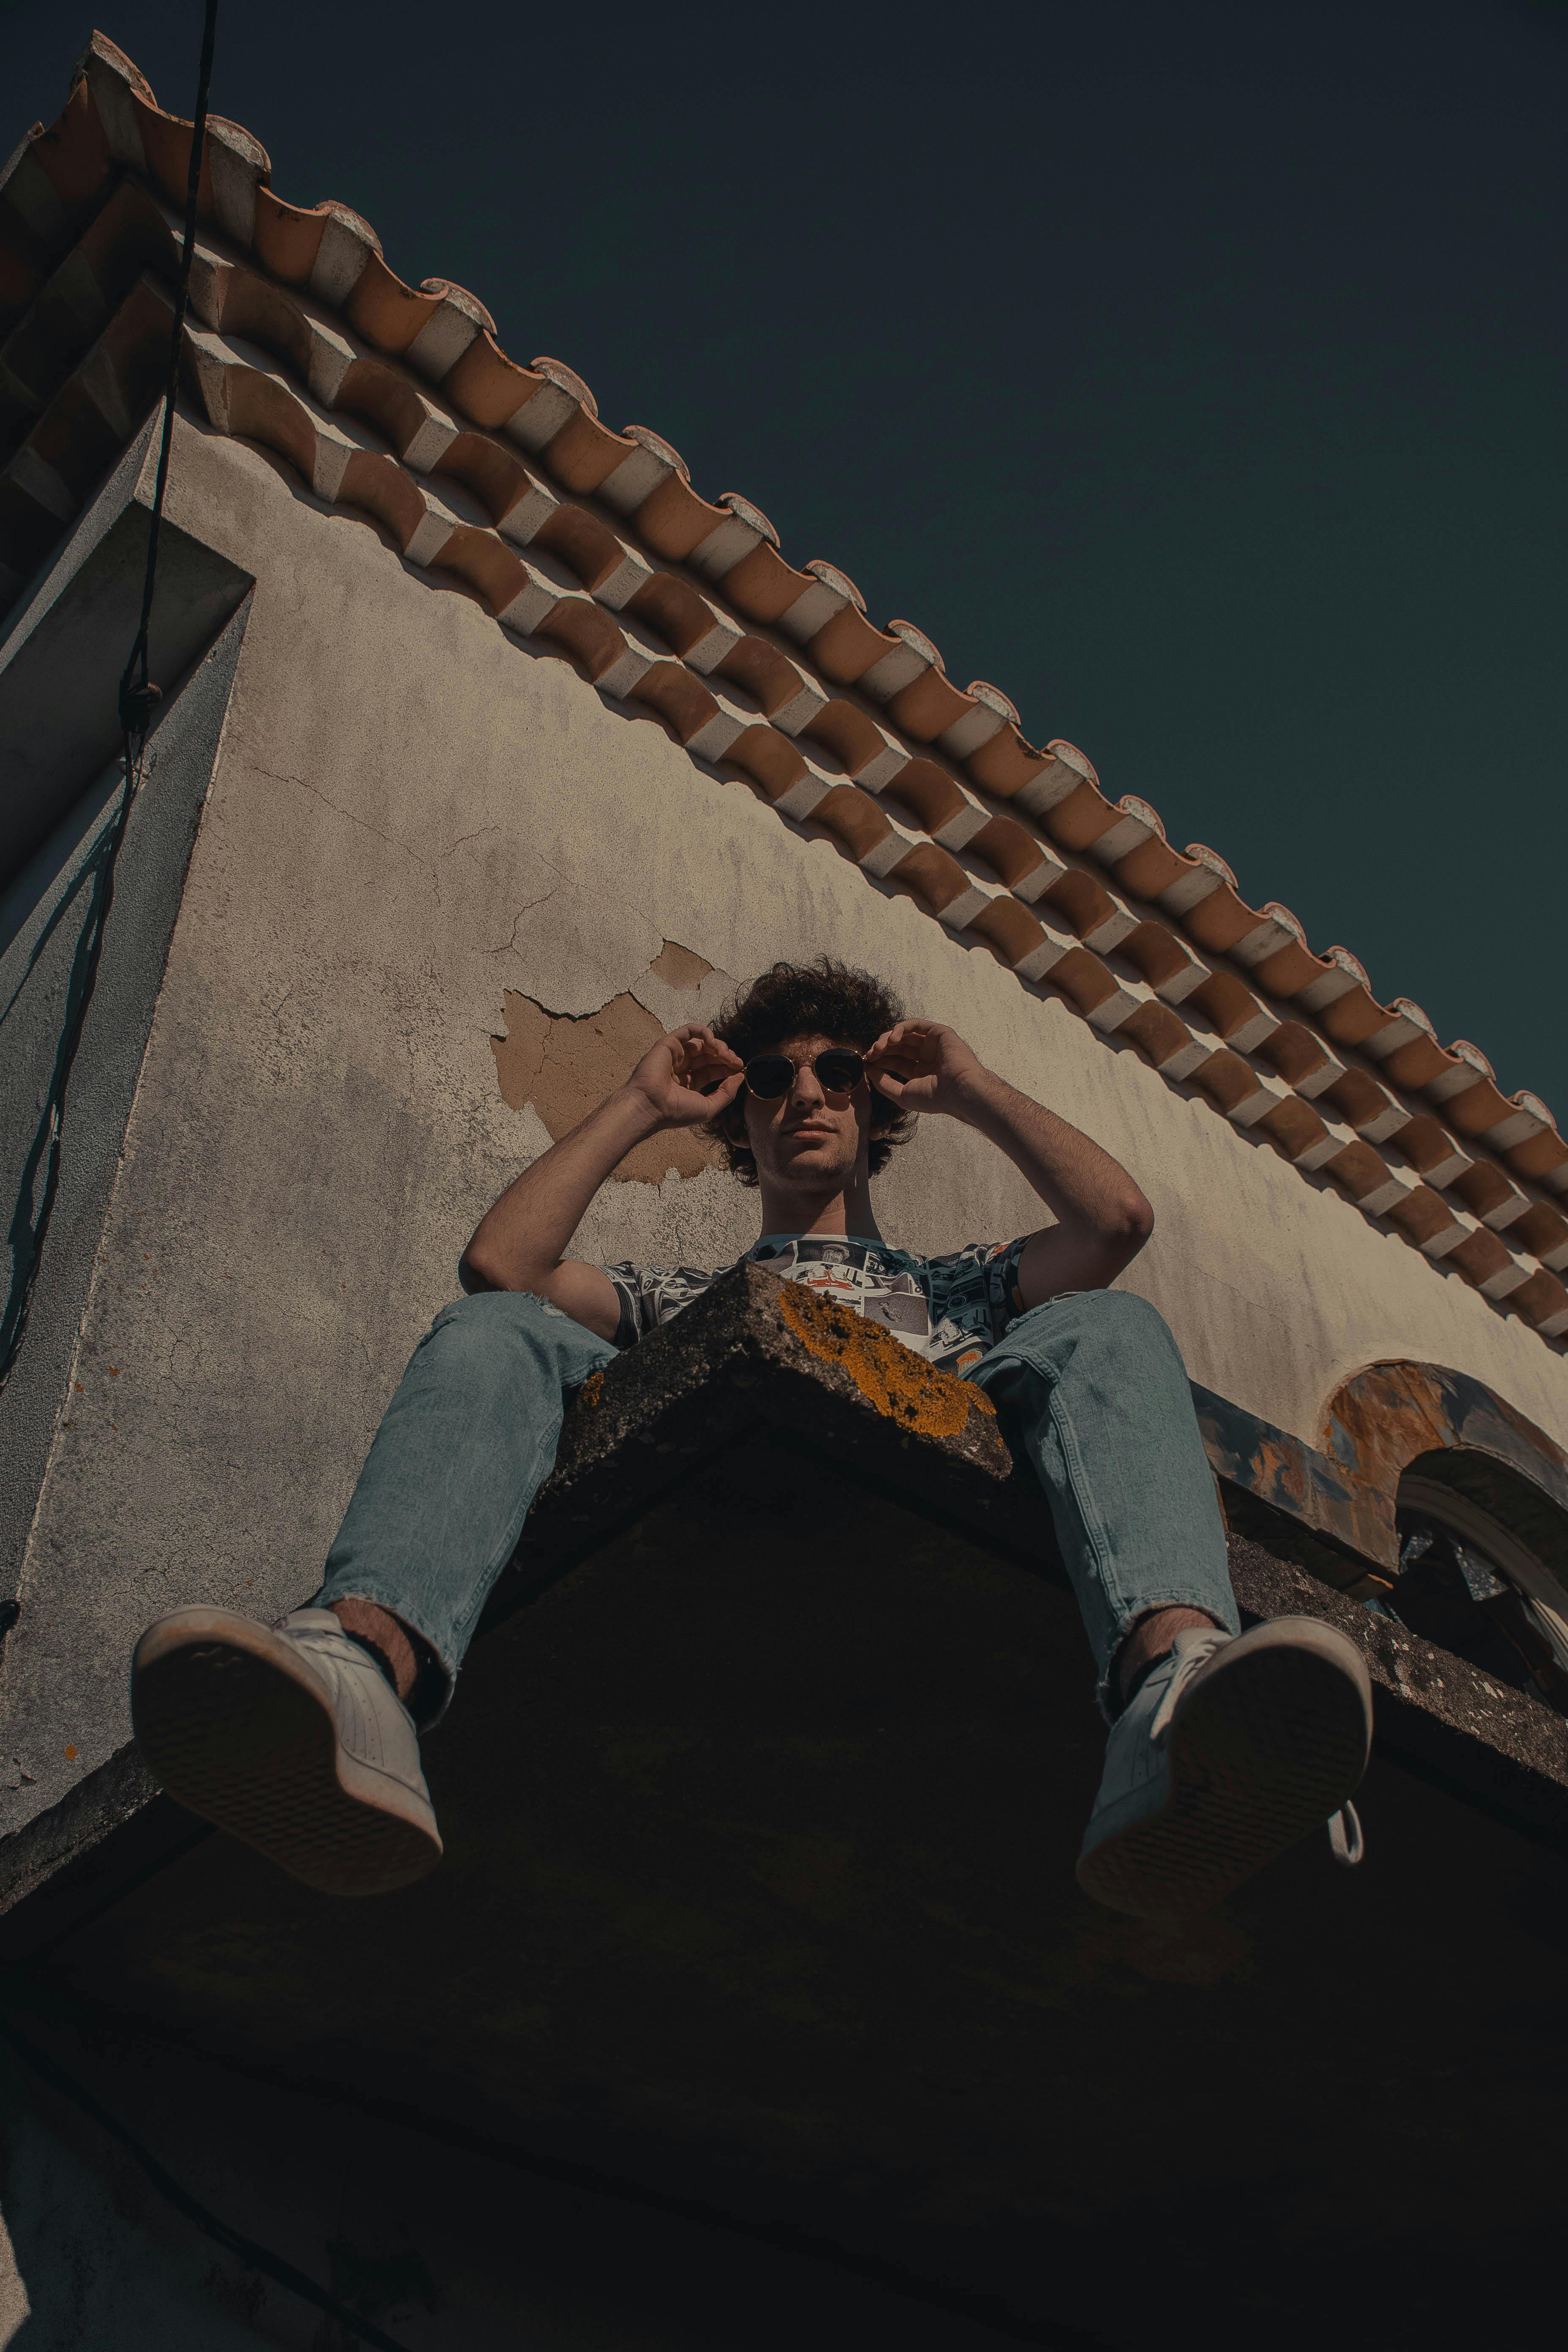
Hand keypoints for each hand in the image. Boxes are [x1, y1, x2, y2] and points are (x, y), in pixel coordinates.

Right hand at [624, 1024, 743, 1129]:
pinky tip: (713, 1043)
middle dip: (726, 1056)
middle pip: (710, 1055)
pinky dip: (704, 1032)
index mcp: (689, 1082)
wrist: (652, 1106)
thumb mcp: (709, 1107)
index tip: (740, 1069)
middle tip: (736, 1062)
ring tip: (725, 1054)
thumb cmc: (676, 1112)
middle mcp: (682, 1068)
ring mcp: (675, 1055)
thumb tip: (740, 1077)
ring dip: (718, 1045)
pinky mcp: (669, 1044)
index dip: (728, 1067)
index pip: (713, 1069)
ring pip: (702, 1042)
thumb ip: (726, 1093)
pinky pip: (689, 1030)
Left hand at [864, 1020, 987, 1117]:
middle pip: (898, 1046)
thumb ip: (883, 1083)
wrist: (959, 1091)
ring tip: (877, 1048)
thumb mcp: (902, 1094)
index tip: (867, 1062)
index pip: (896, 1061)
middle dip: (881, 1049)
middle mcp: (928, 1057)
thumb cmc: (934, 1097)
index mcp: (922, 1072)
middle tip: (869, 1054)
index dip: (880, 1060)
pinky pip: (915, 1025)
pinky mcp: (939, 1032)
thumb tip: (868, 1069)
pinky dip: (900, 1029)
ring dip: (887, 1039)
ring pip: (904, 1034)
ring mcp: (934, 1044)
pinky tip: (891, 1040)